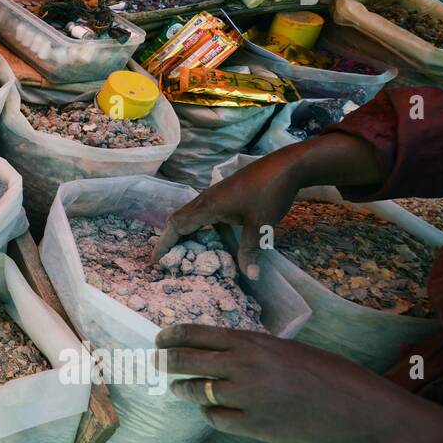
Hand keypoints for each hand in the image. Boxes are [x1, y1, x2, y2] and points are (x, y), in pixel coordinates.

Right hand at [151, 149, 300, 279]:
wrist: (286, 166)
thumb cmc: (269, 193)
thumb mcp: (260, 225)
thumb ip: (250, 250)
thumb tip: (251, 276)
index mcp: (208, 206)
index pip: (177, 225)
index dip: (165, 243)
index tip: (156, 259)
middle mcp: (206, 199)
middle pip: (179, 218)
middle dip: (171, 238)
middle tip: (169, 258)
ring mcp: (215, 195)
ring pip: (190, 214)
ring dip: (184, 231)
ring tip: (184, 250)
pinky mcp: (224, 194)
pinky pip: (201, 211)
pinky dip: (197, 225)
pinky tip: (208, 235)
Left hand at [157, 324, 442, 442]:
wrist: (359, 414)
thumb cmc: (332, 376)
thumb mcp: (289, 350)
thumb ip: (254, 350)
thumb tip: (223, 351)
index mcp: (253, 342)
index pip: (197, 333)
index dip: (173, 336)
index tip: (161, 338)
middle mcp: (242, 366)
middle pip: (186, 360)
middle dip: (166, 361)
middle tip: (157, 363)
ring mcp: (244, 397)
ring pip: (195, 391)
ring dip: (183, 389)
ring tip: (179, 388)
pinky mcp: (251, 426)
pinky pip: (215, 418)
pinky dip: (211, 413)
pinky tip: (214, 411)